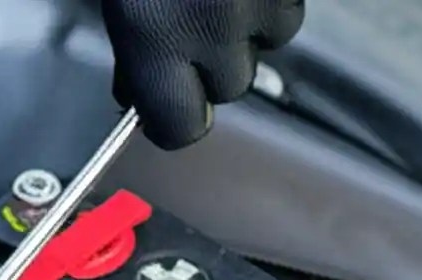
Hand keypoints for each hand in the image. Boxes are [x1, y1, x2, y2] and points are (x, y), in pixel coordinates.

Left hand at [102, 0, 305, 148]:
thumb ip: (131, 47)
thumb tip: (134, 96)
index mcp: (152, 31)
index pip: (179, 126)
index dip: (175, 121)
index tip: (168, 113)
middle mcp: (209, 24)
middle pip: (231, 86)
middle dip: (216, 64)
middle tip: (193, 21)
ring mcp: (258, 1)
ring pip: (270, 43)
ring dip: (251, 25)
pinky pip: (290, 7)